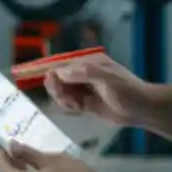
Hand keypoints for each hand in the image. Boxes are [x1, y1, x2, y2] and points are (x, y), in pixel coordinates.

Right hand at [45, 53, 171, 135]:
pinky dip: (69, 105)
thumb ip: (83, 73)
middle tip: (63, 96)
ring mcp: (85, 89)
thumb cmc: (126, 90)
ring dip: (63, 97)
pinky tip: (78, 107)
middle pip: (59, 78)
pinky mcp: (87, 103)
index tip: (29, 72)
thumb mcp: (106, 78)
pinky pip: (70, 102)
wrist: (142, 109)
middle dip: (56, 87)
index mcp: (89, 62)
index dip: (47, 67)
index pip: (62, 62)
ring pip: (63, 91)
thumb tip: (59, 72)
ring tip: (76, 104)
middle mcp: (84, 74)